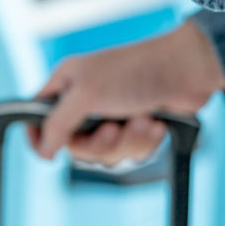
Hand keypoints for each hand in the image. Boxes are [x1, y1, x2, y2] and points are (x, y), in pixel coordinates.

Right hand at [30, 20, 224, 164]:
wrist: (187, 71)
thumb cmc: (135, 71)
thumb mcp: (86, 94)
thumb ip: (58, 123)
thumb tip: (43, 150)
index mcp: (67, 84)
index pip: (37, 116)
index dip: (38, 137)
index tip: (47, 154)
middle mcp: (86, 101)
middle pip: (75, 146)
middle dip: (100, 144)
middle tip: (113, 129)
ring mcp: (111, 115)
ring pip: (106, 154)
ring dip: (128, 142)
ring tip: (142, 121)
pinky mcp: (136, 127)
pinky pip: (130, 153)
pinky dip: (144, 142)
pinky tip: (155, 124)